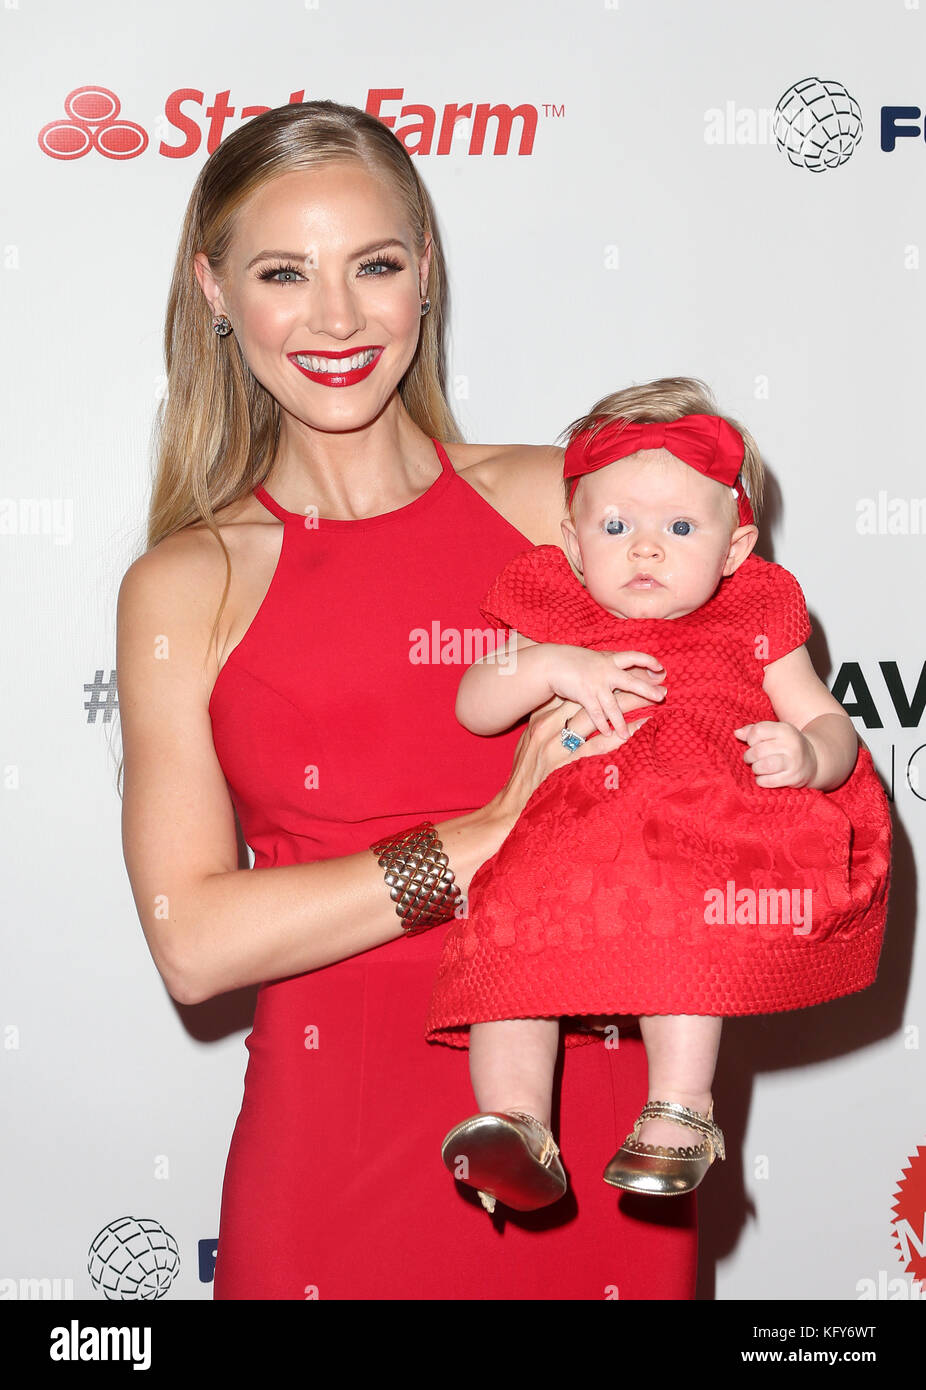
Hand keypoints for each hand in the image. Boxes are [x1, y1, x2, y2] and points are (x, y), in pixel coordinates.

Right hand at [488, 693, 651, 827]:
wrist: (513, 802)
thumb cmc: (523, 773)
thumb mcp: (529, 741)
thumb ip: (545, 722)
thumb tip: (562, 708)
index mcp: (540, 718)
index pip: (574, 692)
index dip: (598, 681)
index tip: (618, 671)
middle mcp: (550, 726)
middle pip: (590, 698)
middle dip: (616, 686)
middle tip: (642, 677)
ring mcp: (560, 744)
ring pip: (600, 716)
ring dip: (627, 704)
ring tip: (651, 696)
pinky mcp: (571, 763)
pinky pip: (605, 744)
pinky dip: (625, 733)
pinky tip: (643, 725)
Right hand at [543, 646, 666, 738]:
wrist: (550, 662)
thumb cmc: (571, 661)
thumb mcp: (593, 658)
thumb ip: (607, 663)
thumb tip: (622, 666)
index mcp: (609, 660)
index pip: (633, 657)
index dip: (648, 661)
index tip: (661, 668)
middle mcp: (606, 671)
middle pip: (631, 681)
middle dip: (647, 689)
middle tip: (662, 695)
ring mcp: (596, 683)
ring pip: (613, 705)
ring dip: (621, 721)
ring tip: (627, 734)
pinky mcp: (584, 694)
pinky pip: (596, 713)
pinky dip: (602, 724)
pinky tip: (608, 733)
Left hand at [734, 721, 816, 787]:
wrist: (814, 761)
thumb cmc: (786, 746)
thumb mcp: (774, 733)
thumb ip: (754, 731)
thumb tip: (737, 733)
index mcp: (785, 730)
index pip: (758, 731)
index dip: (750, 739)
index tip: (754, 744)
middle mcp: (791, 744)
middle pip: (757, 750)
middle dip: (749, 756)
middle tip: (752, 759)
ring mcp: (793, 762)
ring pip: (762, 765)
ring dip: (755, 768)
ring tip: (758, 768)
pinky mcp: (793, 778)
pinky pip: (768, 781)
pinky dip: (761, 780)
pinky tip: (764, 778)